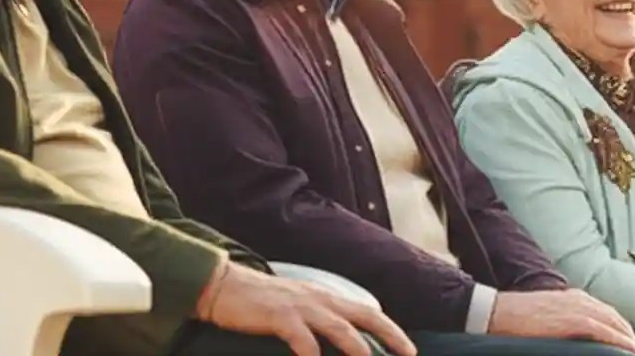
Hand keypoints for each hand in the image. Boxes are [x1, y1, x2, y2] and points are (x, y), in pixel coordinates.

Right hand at [198, 262, 416, 355]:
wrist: (225, 286)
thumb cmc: (261, 303)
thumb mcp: (298, 306)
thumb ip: (319, 321)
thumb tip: (340, 341)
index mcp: (326, 297)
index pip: (367, 312)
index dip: (390, 329)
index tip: (408, 349)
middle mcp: (320, 298)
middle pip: (365, 316)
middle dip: (390, 335)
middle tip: (409, 353)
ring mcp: (301, 306)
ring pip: (340, 328)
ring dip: (359, 348)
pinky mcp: (280, 317)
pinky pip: (303, 340)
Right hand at [488, 289, 634, 354]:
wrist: (497, 312)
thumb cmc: (516, 317)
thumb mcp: (546, 314)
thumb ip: (564, 321)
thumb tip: (576, 337)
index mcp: (574, 297)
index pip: (608, 314)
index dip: (622, 331)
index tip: (631, 346)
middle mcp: (580, 299)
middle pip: (616, 319)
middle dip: (631, 338)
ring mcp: (578, 308)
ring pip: (615, 325)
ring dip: (631, 342)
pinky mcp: (574, 320)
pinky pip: (606, 332)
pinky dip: (621, 342)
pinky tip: (631, 352)